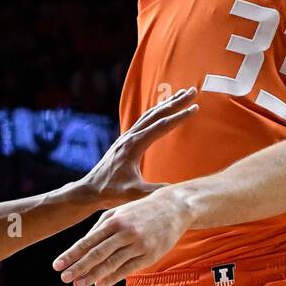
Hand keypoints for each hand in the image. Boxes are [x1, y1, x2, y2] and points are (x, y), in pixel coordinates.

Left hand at [54, 187, 191, 285]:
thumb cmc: (142, 211)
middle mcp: (125, 231)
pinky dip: (112, 277)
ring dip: (92, 275)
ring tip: (78, 285)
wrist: (174, 207)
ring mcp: (138, 243)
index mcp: (114, 220)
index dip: (71, 254)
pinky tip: (99, 284)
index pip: (88, 241)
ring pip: (111, 262)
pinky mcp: (150, 254)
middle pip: (97, 253)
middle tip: (64, 278)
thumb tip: (83, 245)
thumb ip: (101, 227)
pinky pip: (128, 268)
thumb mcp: (120, 212)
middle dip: (78, 267)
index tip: (57, 265)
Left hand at [81, 87, 198, 206]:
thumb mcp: (134, 193)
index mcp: (134, 145)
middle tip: (192, 91)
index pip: (162, 126)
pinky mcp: (125, 141)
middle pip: (157, 114)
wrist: (89, 191)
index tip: (196, 107)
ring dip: (167, 104)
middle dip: (176, 101)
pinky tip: (161, 110)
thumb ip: (156, 190)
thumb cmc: (110, 192)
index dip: (180, 116)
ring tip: (181, 94)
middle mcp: (130, 136)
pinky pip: (144, 121)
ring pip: (150, 115)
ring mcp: (127, 137)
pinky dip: (156, 112)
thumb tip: (178, 190)